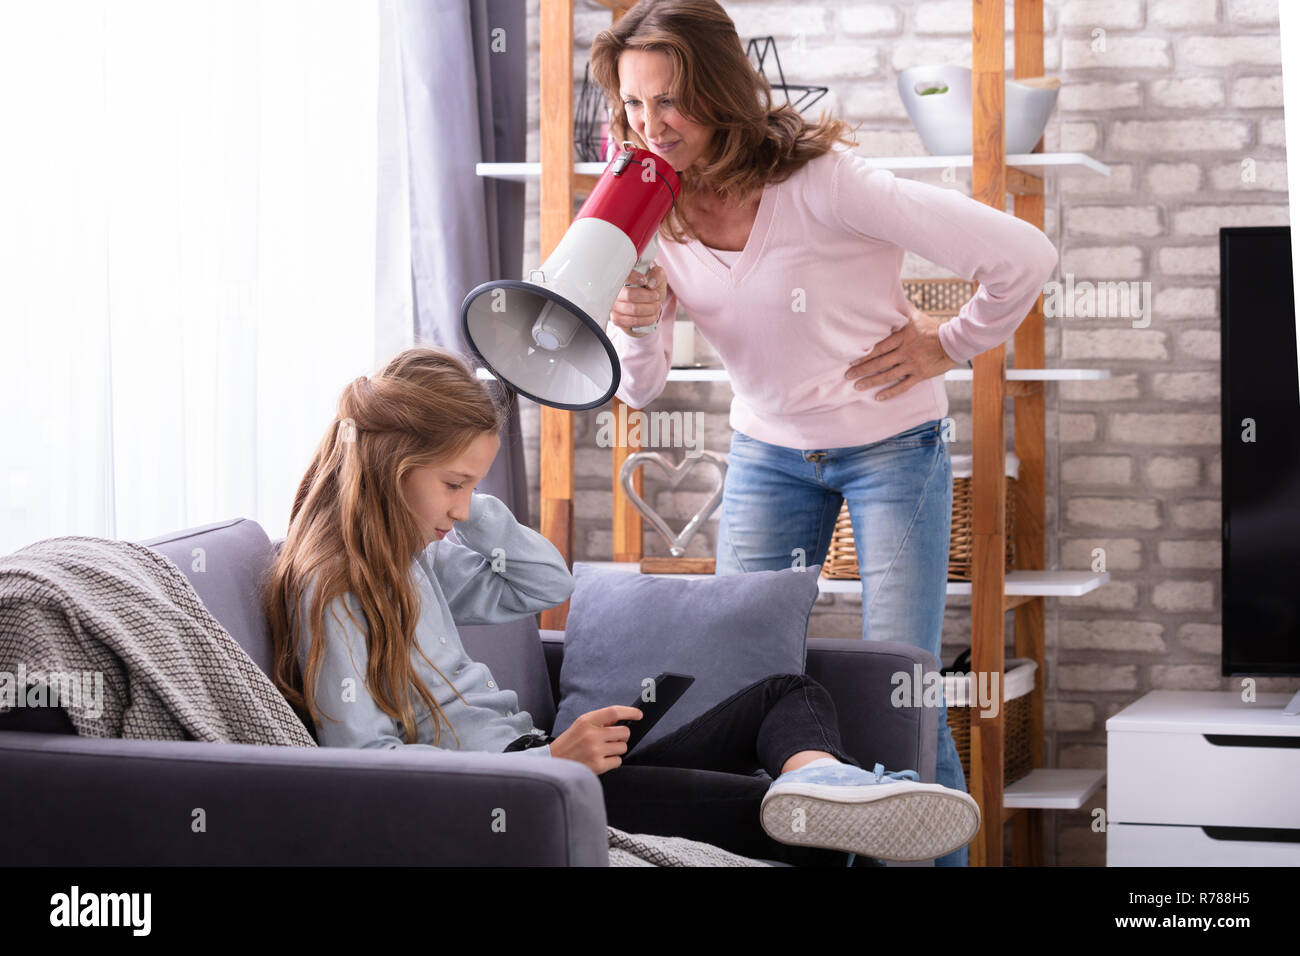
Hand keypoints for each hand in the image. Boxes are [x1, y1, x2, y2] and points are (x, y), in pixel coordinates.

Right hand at [549, 705, 642, 774]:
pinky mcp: (598, 766)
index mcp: (586, 721)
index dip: (630, 712)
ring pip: (623, 747)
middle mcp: (591, 735)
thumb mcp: (580, 725)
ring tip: (603, 751)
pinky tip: (601, 760)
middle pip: (624, 732)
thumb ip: (599, 721)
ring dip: (617, 750)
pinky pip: (618, 761)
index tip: (638, 714)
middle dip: (622, 736)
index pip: (614, 712)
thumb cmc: (568, 743)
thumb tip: (620, 717)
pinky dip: (613, 761)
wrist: (553, 763)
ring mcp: (595, 751)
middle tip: (613, 740)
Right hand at [608, 266, 667, 337]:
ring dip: (650, 309)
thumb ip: (657, 275)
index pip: (623, 276)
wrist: (648, 303)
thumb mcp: (657, 276)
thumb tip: (651, 283)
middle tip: (656, 296)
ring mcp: (613, 306)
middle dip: (648, 297)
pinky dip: (647, 319)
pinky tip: (653, 315)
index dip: (634, 278)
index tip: (645, 281)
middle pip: (629, 295)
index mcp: (622, 277)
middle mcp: (613, 292)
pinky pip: (632, 321)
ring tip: (657, 306)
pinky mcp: (616, 319)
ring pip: (633, 310)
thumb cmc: (650, 287)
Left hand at [845, 304, 959, 400]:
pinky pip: (903, 386)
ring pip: (888, 375)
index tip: (851, 359)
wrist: (954, 342)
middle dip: (862, 369)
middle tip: (847, 375)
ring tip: (857, 386)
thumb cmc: (933, 328)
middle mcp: (905, 352)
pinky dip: (890, 392)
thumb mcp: (916, 316)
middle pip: (880, 362)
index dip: (864, 354)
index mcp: (902, 337)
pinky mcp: (920, 375)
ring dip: (871, 381)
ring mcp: (912, 364)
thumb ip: (903, 309)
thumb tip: (893, 295)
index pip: (879, 347)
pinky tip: (878, 397)